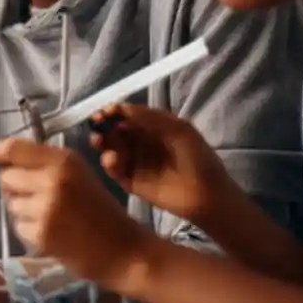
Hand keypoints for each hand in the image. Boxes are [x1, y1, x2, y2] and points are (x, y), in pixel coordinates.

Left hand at [0, 139, 151, 288]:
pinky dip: (29, 230)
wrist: (125, 251)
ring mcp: (45, 207)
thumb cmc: (101, 211)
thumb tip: (5, 162)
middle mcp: (52, 179)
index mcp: (64, 160)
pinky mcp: (40, 233)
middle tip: (37, 197)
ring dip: (23, 210)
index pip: (15, 149)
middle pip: (7, 176)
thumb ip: (46, 165)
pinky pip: (18, 225)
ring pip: (11, 203)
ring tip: (50, 217)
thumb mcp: (79, 176)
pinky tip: (52, 233)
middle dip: (15, 186)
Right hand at [92, 104, 235, 224]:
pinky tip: (112, 160)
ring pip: (111, 149)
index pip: (128, 116)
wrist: (207, 194)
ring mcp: (136, 163)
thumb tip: (122, 107)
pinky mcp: (131, 183)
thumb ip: (151, 118)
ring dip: (102, 143)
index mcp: (154, 128)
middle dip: (104, 126)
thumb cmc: (198, 158)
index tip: (104, 111)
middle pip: (115, 131)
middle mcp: (142, 144)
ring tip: (99, 141)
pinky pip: (115, 170)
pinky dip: (109, 163)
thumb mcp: (179, 130)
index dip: (115, 112)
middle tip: (96, 124)